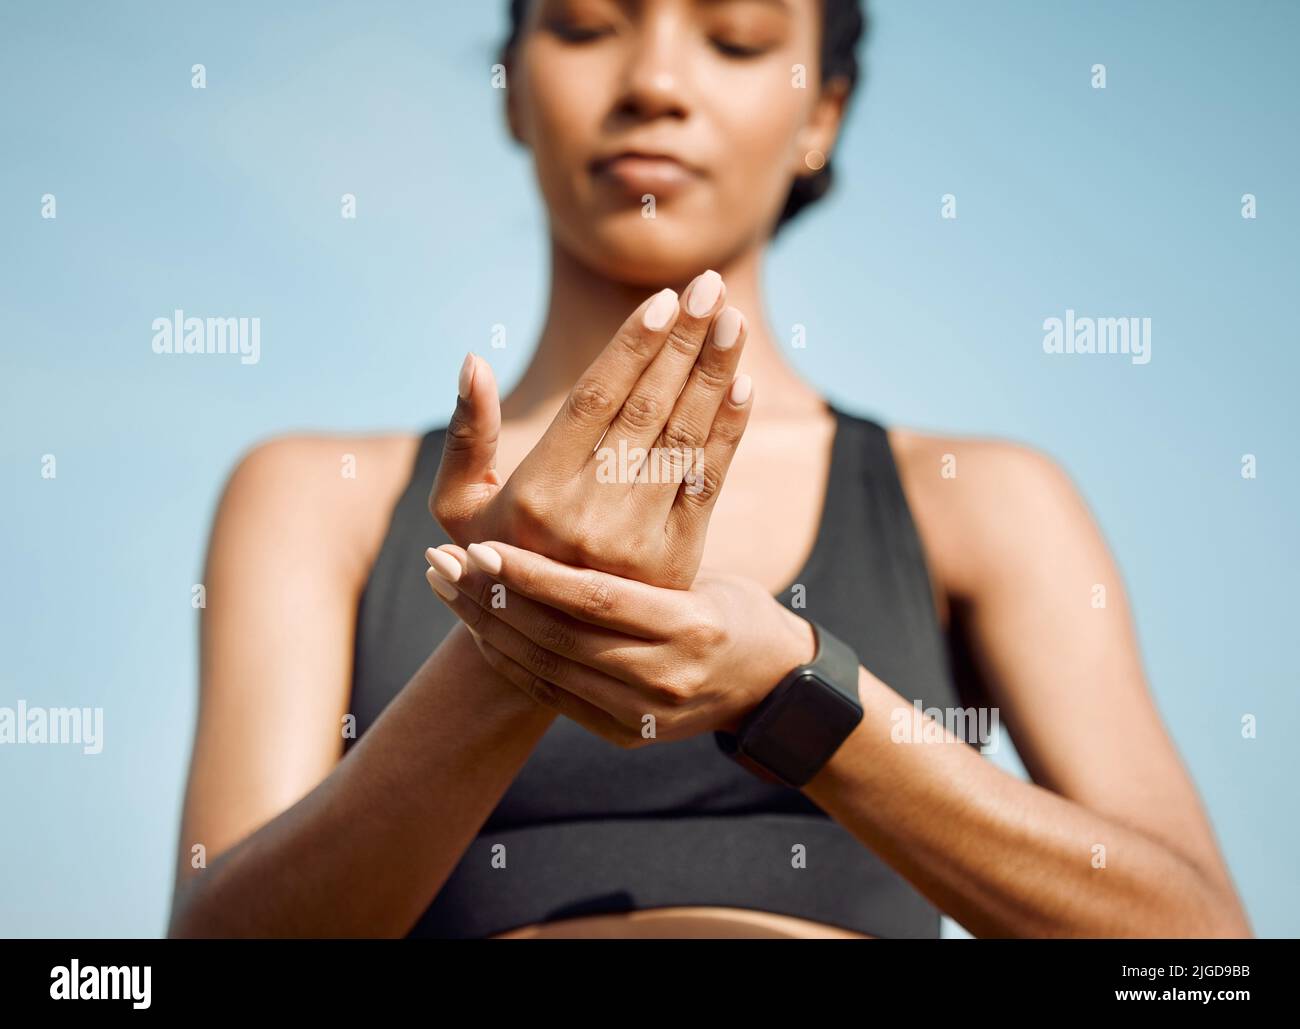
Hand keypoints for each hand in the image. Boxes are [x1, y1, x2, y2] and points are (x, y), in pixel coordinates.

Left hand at [422, 540, 817, 745]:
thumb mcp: (703, 569)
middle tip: (441, 558)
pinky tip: (476, 628)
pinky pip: (552, 697)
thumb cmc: (732, 606)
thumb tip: (578, 497)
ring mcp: (643, 714)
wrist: (767, 685)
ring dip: (486, 627)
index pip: (594, 599)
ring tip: (445, 585)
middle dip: (490, 598)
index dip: (532, 575)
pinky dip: (510, 661)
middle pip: (557, 637)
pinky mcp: (624, 735)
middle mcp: (664, 677)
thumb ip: (642, 551)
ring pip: (545, 668)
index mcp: (690, 626)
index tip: (480, 546)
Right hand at [429, 270, 751, 588]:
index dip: (632, 347)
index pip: (594, 402)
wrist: (548, 648)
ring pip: (682, 440)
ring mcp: (636, 541)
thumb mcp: (459, 504)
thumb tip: (473, 361)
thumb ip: (466, 435)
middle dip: (682, 342)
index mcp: (535, 495)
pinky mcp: (674, 560)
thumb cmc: (495, 557)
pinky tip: (740, 386)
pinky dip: (727, 433)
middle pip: (647, 410)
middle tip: (710, 286)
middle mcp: (588, 517)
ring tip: (733, 321)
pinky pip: (705, 483)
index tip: (662, 299)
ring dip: (713, 374)